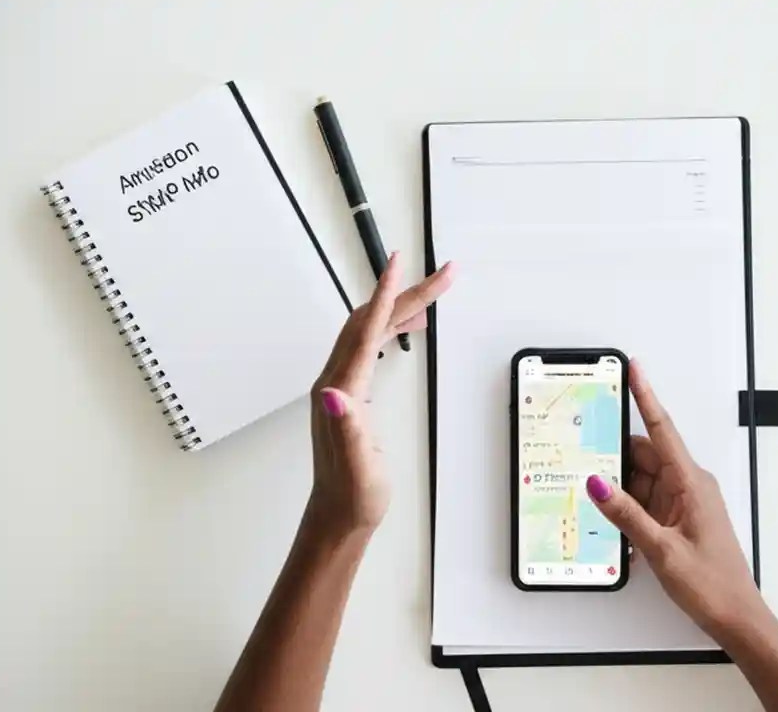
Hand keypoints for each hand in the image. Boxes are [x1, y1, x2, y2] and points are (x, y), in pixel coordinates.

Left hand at [307, 252, 453, 537]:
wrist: (338, 515)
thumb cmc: (353, 493)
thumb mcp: (356, 462)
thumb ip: (346, 425)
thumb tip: (332, 392)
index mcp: (341, 389)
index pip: (366, 330)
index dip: (387, 294)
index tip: (401, 263)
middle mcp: (337, 380)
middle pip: (371, 320)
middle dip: (408, 292)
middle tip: (445, 274)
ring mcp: (343, 385)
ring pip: (372, 330)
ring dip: (402, 306)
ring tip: (434, 291)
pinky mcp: (352, 394)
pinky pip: (372, 346)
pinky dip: (393, 327)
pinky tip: (409, 329)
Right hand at [586, 360, 762, 635]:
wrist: (736, 616)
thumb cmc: (712, 583)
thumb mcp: (662, 549)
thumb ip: (626, 514)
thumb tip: (598, 482)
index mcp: (691, 482)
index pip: (661, 429)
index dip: (645, 396)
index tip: (634, 369)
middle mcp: (688, 485)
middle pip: (643, 455)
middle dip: (614, 457)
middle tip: (584, 455)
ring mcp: (683, 502)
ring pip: (641, 480)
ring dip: (620, 490)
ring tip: (597, 502)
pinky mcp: (677, 520)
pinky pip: (645, 503)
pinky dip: (628, 510)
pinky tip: (616, 528)